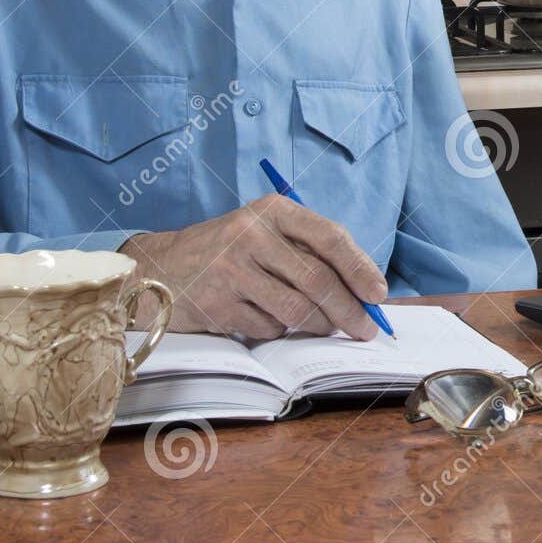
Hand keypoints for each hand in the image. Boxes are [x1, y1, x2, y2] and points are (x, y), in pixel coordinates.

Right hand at [120, 195, 387, 340]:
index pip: (330, 237)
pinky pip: (268, 327)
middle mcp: (252, 235)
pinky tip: (273, 321)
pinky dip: (281, 331)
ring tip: (328, 328)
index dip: (360, 268)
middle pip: (318, 280)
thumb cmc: (230, 251)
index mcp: (273, 211)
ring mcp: (232, 271)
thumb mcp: (266, 232)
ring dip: (321, 325)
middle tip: (366, 328)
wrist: (162, 267)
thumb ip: (310, 250)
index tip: (379, 294)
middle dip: (350, 310)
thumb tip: (365, 288)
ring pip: (297, 309)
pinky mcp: (217, 305)